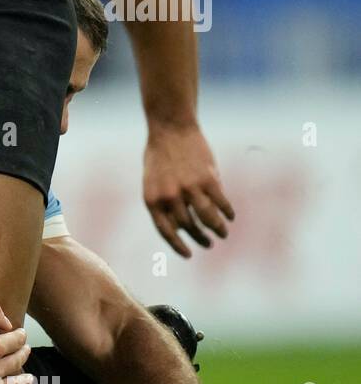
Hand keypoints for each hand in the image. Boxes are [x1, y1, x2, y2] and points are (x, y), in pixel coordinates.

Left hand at [144, 124, 234, 256]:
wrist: (171, 129)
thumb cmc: (160, 156)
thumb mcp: (153, 182)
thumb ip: (165, 203)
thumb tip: (183, 226)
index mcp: (152, 200)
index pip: (166, 231)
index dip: (178, 245)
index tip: (189, 254)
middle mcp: (170, 197)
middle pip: (189, 226)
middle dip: (201, 238)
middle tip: (209, 243)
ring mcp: (189, 188)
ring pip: (208, 218)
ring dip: (218, 228)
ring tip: (223, 233)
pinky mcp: (208, 179)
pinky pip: (221, 202)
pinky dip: (227, 211)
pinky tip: (231, 216)